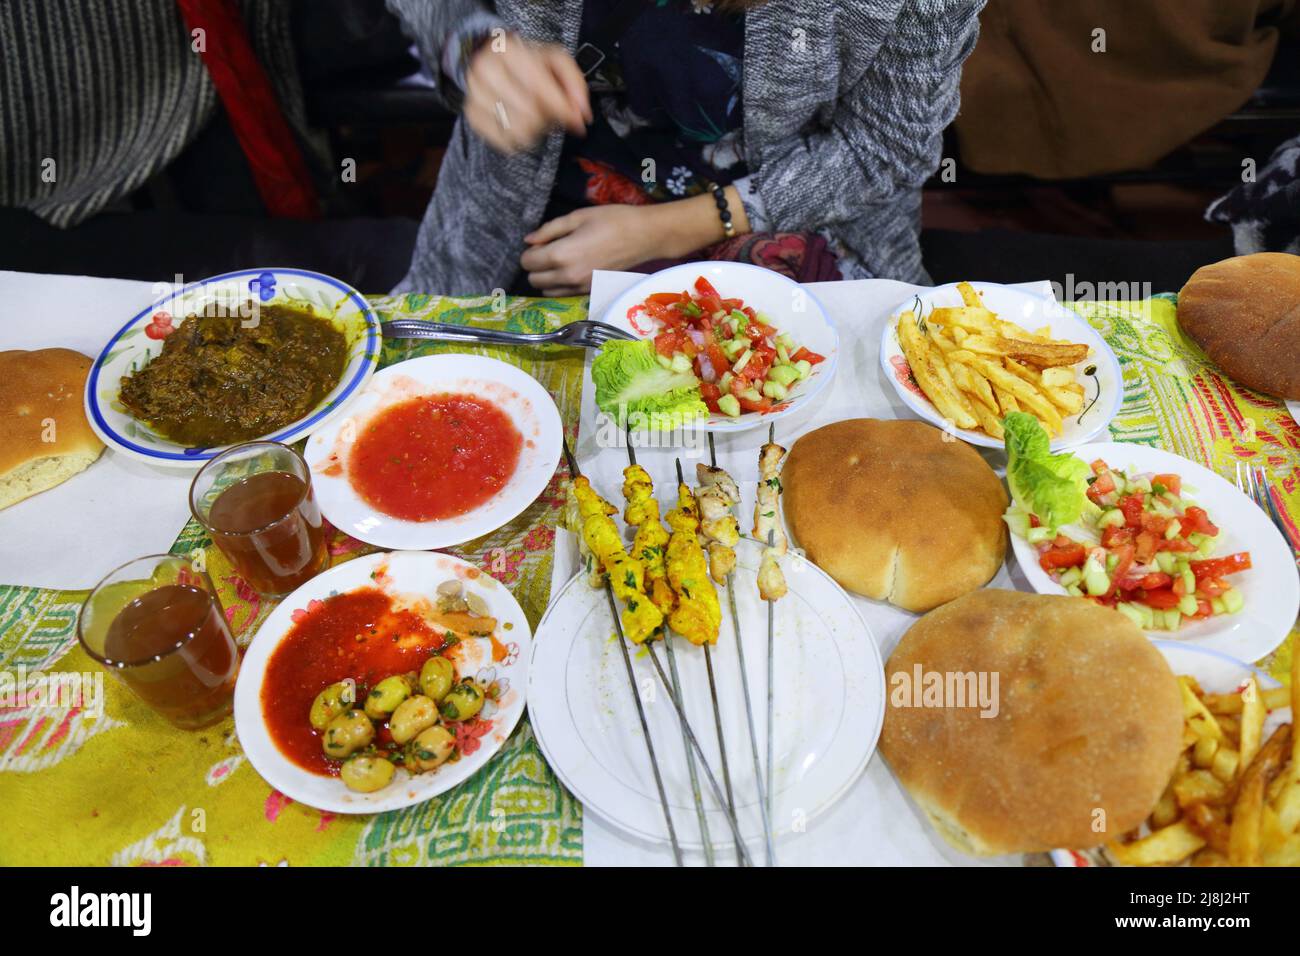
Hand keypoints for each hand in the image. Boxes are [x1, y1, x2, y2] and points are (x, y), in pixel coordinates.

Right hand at [464, 36, 590, 152]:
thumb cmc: (529, 63)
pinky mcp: (472, 115)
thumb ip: (574, 83)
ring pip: (516, 131)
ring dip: (534, 130)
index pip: (538, 86)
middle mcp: (485, 69)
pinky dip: (518, 138)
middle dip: (547, 118)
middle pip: (528, 113)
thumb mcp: (556, 61)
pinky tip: (520, 123)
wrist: (494, 62)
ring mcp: (475, 93)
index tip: (577, 121)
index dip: (561, 108)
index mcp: (507, 49)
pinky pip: (503, 141)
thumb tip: (582, 115)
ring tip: (535, 116)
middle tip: (549, 112)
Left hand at [520, 187, 751, 295]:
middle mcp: (568, 276)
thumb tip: (529, 240)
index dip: (530, 251)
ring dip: (546, 277)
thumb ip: (549, 230)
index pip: (528, 262)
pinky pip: (563, 293)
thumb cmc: (612, 220)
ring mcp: (579, 287)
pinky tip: (572, 268)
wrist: (644, 236)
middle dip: (535, 266)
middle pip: (534, 280)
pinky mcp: (589, 291)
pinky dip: (560, 283)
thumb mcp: (577, 217)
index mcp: (562, 255)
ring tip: (561, 260)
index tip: (541, 242)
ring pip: (546, 290)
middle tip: (549, 250)